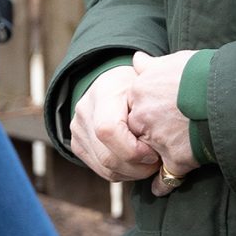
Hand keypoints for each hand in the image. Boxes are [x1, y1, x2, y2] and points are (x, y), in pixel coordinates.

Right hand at [69, 63, 159, 182]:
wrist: (113, 88)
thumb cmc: (137, 85)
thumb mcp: (147, 80)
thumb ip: (149, 77)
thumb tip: (141, 61)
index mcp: (103, 92)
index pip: (108, 130)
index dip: (133, 150)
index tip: (154, 151)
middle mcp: (84, 111)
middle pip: (107, 156)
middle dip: (138, 167)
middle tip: (158, 161)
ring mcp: (77, 129)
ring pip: (105, 168)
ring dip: (133, 173)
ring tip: (150, 162)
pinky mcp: (77, 144)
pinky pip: (101, 170)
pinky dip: (123, 173)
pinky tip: (137, 163)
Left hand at [125, 49, 201, 194]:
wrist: (229, 94)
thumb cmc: (205, 73)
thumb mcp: (174, 61)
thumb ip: (151, 65)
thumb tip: (136, 60)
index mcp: (140, 90)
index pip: (133, 106)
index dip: (145, 112)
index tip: (152, 116)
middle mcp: (143, 115)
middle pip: (137, 130)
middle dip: (146, 134)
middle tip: (161, 136)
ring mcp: (157, 139)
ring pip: (148, 153)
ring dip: (153, 157)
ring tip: (158, 163)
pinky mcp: (176, 159)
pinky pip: (164, 177)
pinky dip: (163, 184)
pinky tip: (160, 189)